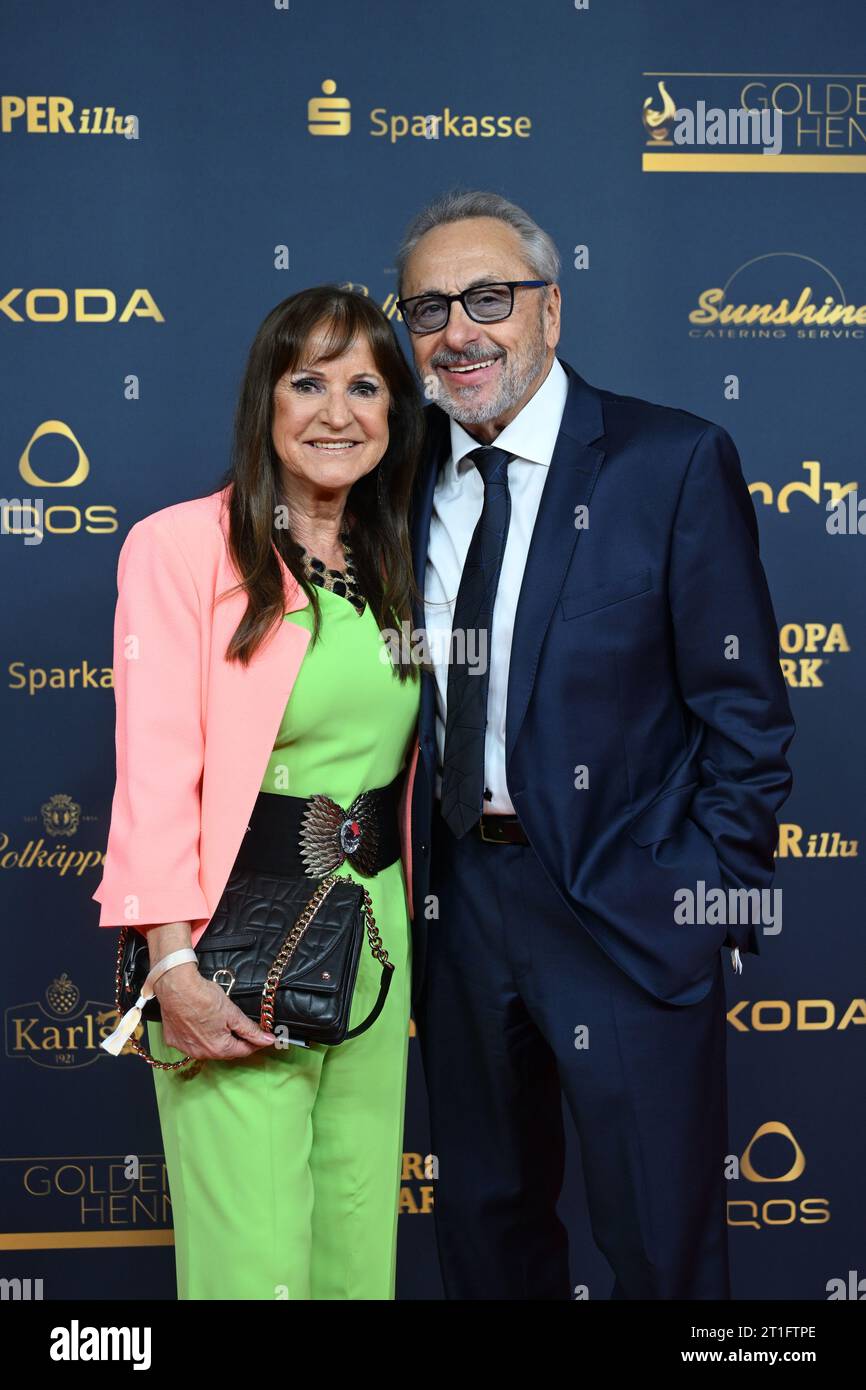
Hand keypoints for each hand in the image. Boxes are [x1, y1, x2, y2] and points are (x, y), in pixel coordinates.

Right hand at [154, 962, 276, 1059]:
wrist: (176, 986)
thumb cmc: (203, 997)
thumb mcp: (232, 1012)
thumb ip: (250, 1029)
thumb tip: (267, 1040)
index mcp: (219, 1048)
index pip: (244, 1050)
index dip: (255, 1043)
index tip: (263, 1037)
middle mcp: (202, 1053)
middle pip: (226, 1050)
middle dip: (237, 1041)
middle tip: (244, 1028)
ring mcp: (186, 1048)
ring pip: (208, 1048)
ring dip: (217, 1039)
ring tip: (221, 1023)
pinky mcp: (174, 1040)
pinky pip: (191, 1042)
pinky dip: (198, 1036)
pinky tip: (201, 1023)